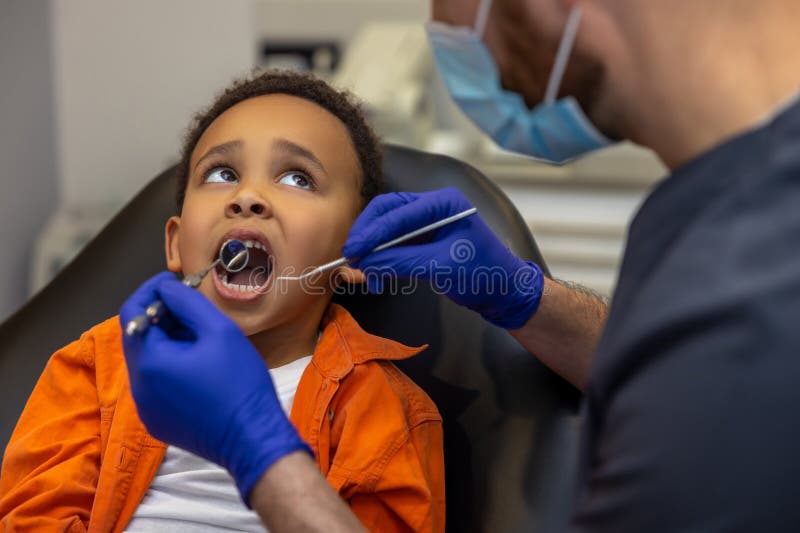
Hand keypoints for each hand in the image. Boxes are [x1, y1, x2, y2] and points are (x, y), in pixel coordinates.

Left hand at [119, 272, 311, 500]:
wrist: (253, 438)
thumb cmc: (240, 383)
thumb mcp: (219, 331)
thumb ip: (187, 302)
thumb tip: (166, 287)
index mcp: (149, 362)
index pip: (132, 312)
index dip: (151, 291)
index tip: (175, 282)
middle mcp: (139, 387)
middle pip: (139, 337)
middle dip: (162, 317)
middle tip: (195, 310)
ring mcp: (146, 408)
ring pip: (148, 361)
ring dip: (168, 342)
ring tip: (202, 341)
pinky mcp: (158, 422)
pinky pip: (156, 384)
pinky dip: (172, 367)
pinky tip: (201, 369)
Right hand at [343, 187, 543, 328]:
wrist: (505, 292)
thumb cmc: (483, 274)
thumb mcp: (441, 267)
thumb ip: (402, 262)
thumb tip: (366, 264)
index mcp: (444, 203)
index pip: (398, 211)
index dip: (372, 232)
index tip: (353, 251)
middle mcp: (433, 207)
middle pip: (387, 213)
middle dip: (367, 236)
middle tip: (351, 258)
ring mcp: (428, 223)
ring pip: (388, 228)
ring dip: (373, 250)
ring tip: (364, 273)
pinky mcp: (424, 241)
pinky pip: (394, 244)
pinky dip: (383, 259)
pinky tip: (377, 276)